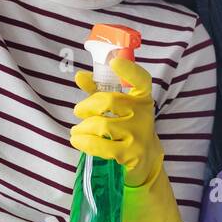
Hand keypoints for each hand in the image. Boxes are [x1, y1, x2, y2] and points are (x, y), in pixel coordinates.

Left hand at [70, 57, 160, 187]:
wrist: (145, 158)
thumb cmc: (128, 127)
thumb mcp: (117, 107)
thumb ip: (98, 90)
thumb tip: (79, 76)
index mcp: (142, 98)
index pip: (141, 80)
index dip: (128, 70)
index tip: (114, 62)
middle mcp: (144, 114)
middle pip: (110, 101)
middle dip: (87, 106)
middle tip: (78, 111)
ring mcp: (138, 135)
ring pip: (101, 125)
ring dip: (82, 127)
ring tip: (76, 130)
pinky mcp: (130, 154)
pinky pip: (100, 145)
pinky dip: (84, 142)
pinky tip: (78, 141)